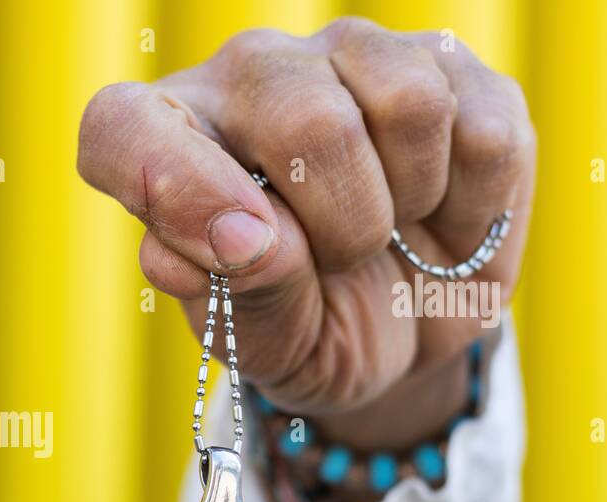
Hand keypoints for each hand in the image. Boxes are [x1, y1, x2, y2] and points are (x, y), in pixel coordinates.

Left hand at [77, 17, 534, 448]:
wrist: (402, 334)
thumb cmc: (303, 326)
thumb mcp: (259, 341)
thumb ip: (239, 292)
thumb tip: (245, 237)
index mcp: (165, 142)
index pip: (122, 131)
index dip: (176, 188)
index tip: (234, 252)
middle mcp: (246, 77)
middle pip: (307, 117)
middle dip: (343, 223)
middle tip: (341, 261)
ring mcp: (348, 56)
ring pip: (407, 106)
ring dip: (409, 204)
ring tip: (387, 230)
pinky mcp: (447, 64)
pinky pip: (484, 126)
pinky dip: (475, 204)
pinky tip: (441, 214)